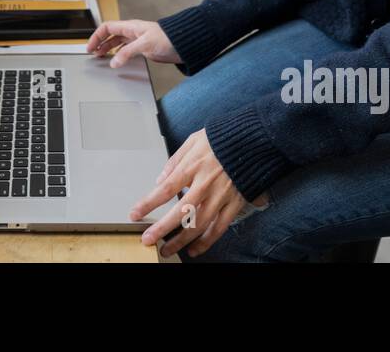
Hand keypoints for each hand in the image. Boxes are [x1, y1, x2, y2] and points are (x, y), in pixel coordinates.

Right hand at [85, 19, 180, 67]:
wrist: (183, 44)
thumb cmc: (168, 38)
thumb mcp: (145, 44)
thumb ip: (127, 53)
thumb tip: (113, 62)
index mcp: (130, 27)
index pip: (107, 28)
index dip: (96, 36)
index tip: (90, 47)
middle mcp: (132, 32)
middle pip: (110, 36)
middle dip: (100, 43)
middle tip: (92, 54)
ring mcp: (137, 41)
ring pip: (117, 43)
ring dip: (108, 49)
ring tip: (101, 57)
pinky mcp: (143, 49)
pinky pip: (125, 50)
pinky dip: (118, 55)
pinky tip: (116, 60)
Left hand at [132, 128, 269, 257]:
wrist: (254, 139)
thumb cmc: (222, 138)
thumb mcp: (194, 140)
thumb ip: (175, 160)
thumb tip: (160, 179)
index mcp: (193, 166)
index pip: (166, 189)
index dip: (148, 203)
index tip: (135, 214)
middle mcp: (206, 184)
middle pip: (180, 212)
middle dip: (162, 228)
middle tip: (147, 239)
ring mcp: (221, 196)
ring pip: (199, 224)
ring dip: (181, 240)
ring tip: (167, 250)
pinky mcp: (235, 204)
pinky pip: (219, 228)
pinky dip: (206, 241)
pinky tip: (194, 249)